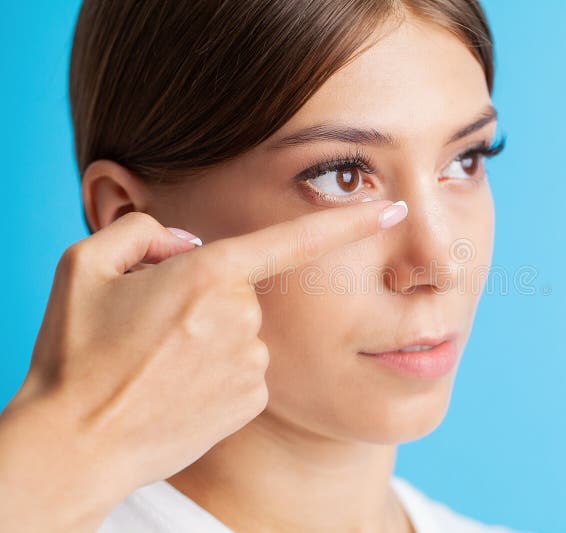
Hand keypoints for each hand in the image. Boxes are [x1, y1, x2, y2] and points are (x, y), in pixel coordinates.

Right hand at [0, 199, 406, 530]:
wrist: (77, 445)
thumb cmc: (74, 355)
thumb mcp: (83, 268)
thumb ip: (140, 232)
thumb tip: (185, 243)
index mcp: (208, 277)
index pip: (293, 240)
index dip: (349, 222)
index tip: (395, 209)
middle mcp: (242, 319)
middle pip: (240, 288)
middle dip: (206, 295)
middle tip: (154, 326)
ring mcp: (252, 363)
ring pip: (242, 330)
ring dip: (209, 335)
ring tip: (158, 362)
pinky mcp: (253, 399)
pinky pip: (244, 367)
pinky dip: (217, 369)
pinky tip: (179, 387)